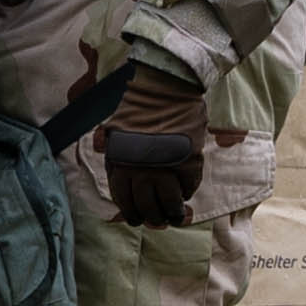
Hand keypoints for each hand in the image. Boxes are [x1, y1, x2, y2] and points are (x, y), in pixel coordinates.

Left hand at [98, 61, 210, 229]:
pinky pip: (189, 187)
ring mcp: (165, 169)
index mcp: (119, 167)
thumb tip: (125, 185)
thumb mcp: (116, 136)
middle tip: (160, 219)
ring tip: (176, 214)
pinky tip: (186, 190)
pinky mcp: (188, 164)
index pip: (125, 203)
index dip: (133, 214)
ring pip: (169, 204)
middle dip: (154, 217)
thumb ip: (119, 160)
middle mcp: (140, 173)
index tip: (138, 218)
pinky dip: (188, 191)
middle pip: (147, 209)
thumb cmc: (137, 108)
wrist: (163, 87)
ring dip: (173, 212)